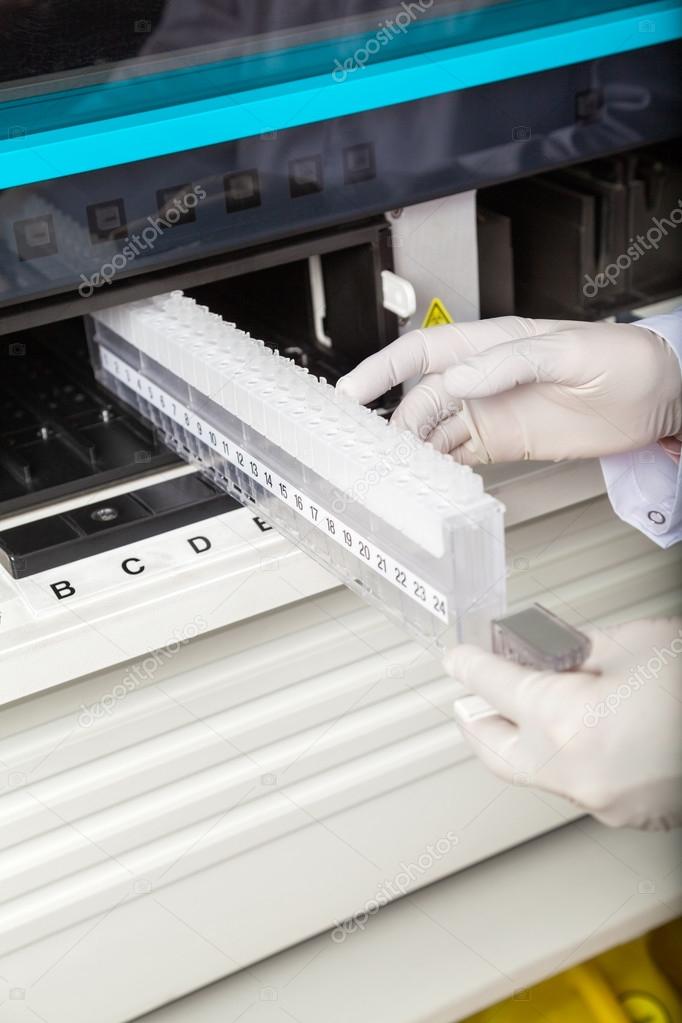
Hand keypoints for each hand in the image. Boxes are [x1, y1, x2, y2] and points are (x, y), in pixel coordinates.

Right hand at [337, 317, 681, 463]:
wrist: (659, 399)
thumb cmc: (624, 359)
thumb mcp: (570, 351)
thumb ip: (511, 362)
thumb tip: (460, 377)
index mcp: (492, 345)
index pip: (423, 353)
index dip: (382, 370)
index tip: (352, 391)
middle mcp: (483, 379)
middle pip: (421, 400)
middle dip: (395, 424)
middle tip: (378, 452)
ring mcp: (491, 412)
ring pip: (434, 431)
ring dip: (413, 450)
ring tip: (396, 471)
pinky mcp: (504, 442)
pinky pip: (459, 455)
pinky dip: (440, 468)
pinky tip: (429, 480)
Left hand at [444, 617, 681, 829]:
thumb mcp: (634, 642)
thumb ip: (578, 652)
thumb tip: (552, 655)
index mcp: (566, 720)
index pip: (494, 686)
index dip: (469, 666)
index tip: (458, 658)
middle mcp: (575, 772)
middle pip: (495, 751)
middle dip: (473, 722)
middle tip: (465, 701)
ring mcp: (603, 802)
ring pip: (537, 772)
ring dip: (523, 741)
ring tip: (524, 711)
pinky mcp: (630, 816)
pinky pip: (580, 785)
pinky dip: (569, 758)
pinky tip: (581, 733)